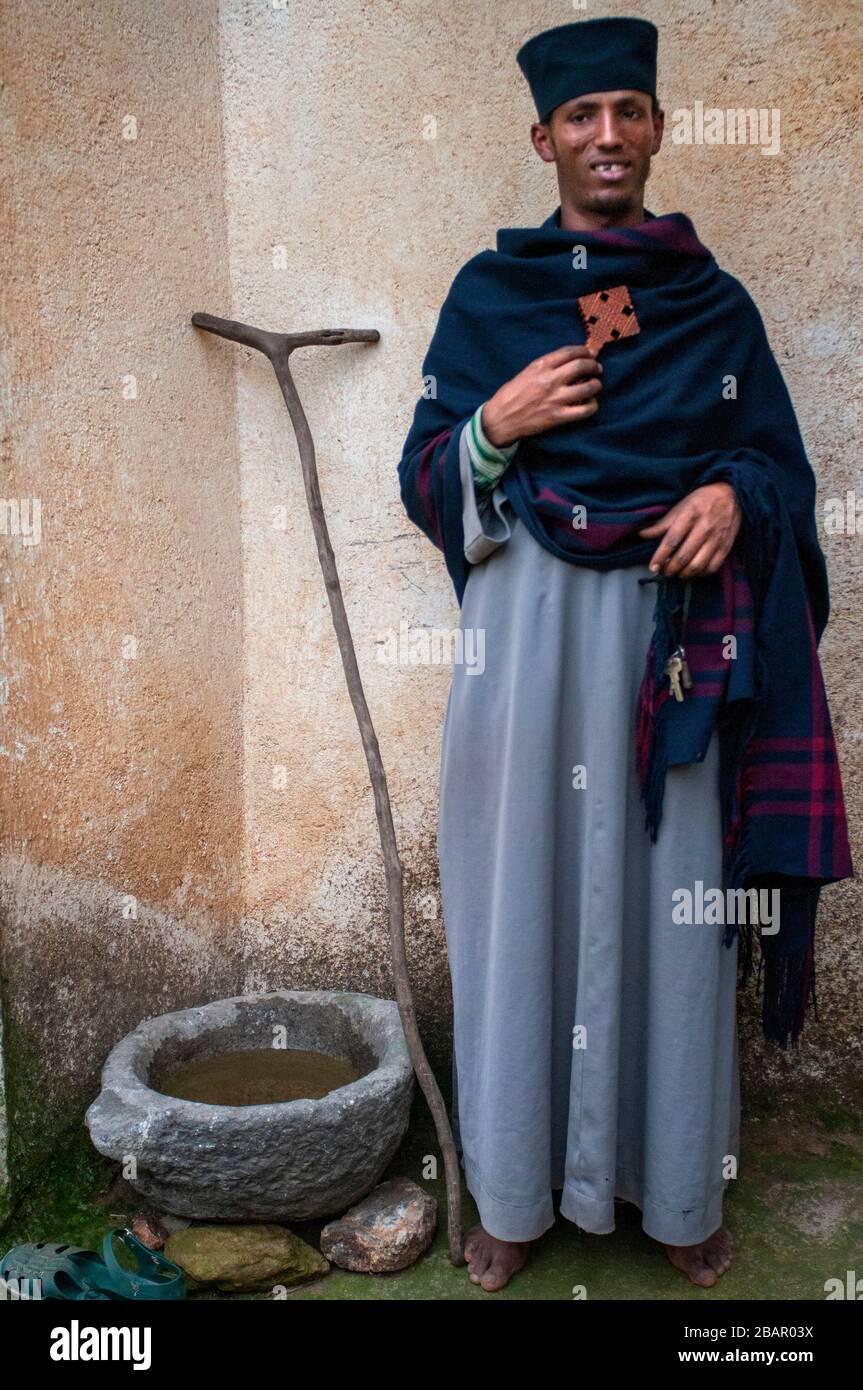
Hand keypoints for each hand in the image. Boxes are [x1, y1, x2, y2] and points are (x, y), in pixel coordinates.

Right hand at [482, 345, 602, 447]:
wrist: (500, 419)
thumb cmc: (511, 395)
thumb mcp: (527, 372)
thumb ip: (548, 366)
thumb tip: (571, 360)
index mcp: (540, 366)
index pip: (570, 352)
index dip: (584, 351)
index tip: (590, 354)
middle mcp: (550, 380)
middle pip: (582, 366)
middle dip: (594, 366)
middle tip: (597, 369)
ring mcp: (555, 399)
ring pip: (588, 387)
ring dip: (596, 385)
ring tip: (595, 386)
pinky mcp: (558, 417)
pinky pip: (585, 410)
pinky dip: (592, 406)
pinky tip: (590, 404)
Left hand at [638, 483, 741, 577]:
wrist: (733, 495)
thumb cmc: (702, 500)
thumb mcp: (681, 506)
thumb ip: (663, 523)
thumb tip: (643, 534)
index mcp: (690, 515)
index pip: (672, 540)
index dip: (660, 556)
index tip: (653, 567)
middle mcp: (704, 527)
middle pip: (684, 556)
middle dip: (671, 568)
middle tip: (665, 571)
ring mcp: (717, 538)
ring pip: (698, 565)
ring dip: (684, 574)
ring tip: (678, 573)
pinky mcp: (727, 546)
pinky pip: (713, 567)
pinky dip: (701, 574)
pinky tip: (694, 571)